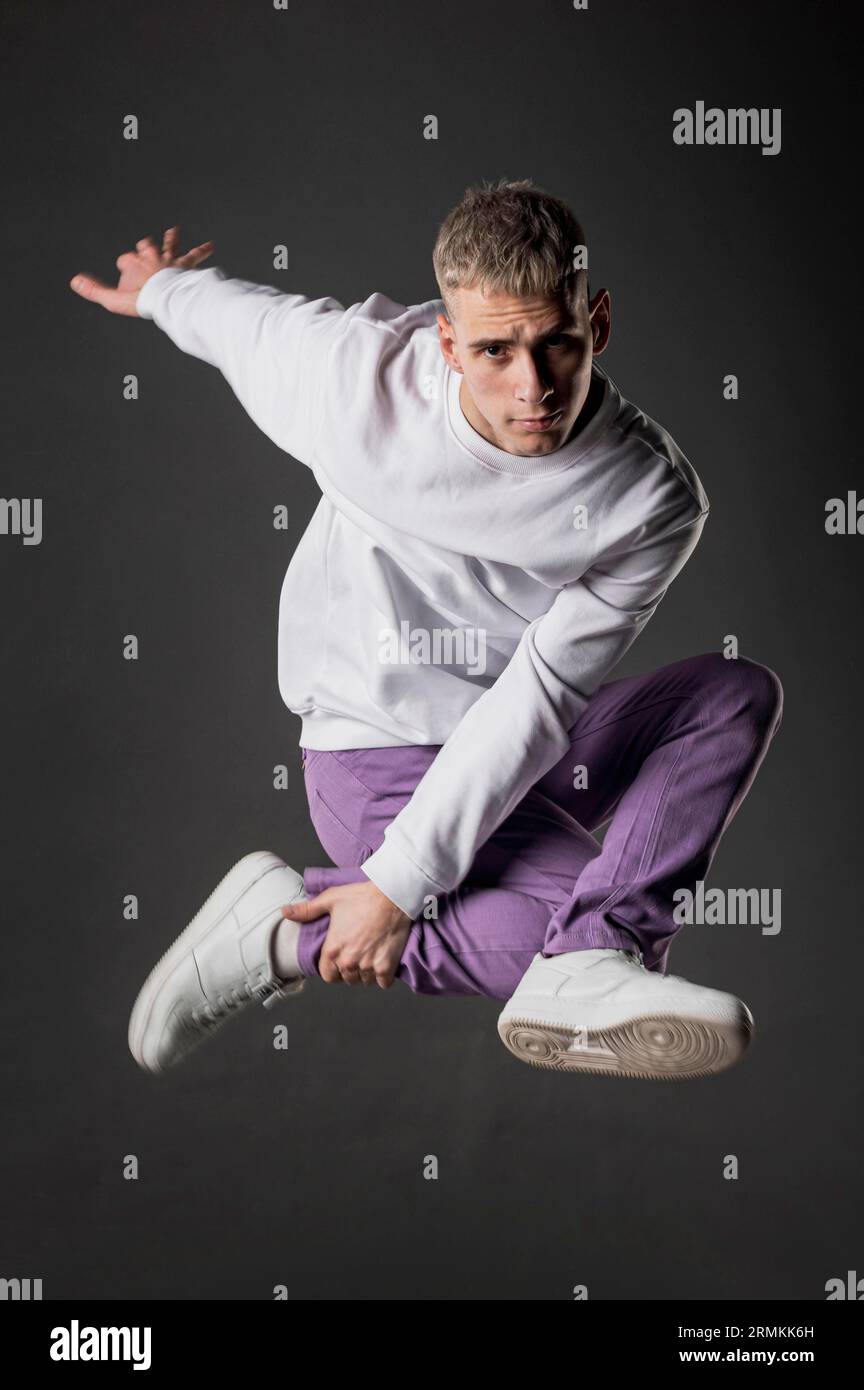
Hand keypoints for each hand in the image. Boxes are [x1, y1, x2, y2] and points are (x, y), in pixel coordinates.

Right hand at [69, 225, 213, 315]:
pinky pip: (194, 255)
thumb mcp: (114, 298)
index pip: (125, 260)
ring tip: (174, 231)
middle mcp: (151, 257)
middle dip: (145, 248)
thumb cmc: (141, 299)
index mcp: (134, 263)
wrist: (166, 297)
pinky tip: (211, 245)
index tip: (126, 272)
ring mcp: (168, 259)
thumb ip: (96, 290)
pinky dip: (202, 251)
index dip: (125, 266)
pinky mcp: (184, 264)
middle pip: (146, 247)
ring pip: (169, 245)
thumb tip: (75, 281)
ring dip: (171, 239)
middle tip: (145, 247)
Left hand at [282, 880, 412, 987]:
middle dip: (351, 970)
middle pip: (347, 979)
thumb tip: (285, 912)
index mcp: (333, 949)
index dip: (333, 969)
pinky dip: (383, 976)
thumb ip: (307, 910)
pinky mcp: (386, 966)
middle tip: (358, 954)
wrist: (391, 896)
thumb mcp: (330, 899)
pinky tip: (383, 961)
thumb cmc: (362, 896)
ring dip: (367, 973)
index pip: (327, 975)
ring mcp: (368, 966)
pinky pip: (383, 983)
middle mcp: (348, 962)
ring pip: (364, 982)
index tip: (340, 960)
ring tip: (371, 956)